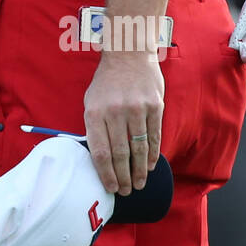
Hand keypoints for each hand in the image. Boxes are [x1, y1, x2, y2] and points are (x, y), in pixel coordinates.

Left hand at [84, 49, 164, 194]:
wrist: (128, 54)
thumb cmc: (107, 82)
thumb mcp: (91, 101)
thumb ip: (95, 128)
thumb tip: (100, 159)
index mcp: (95, 112)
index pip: (100, 152)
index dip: (106, 174)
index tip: (111, 188)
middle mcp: (115, 112)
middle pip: (120, 155)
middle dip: (123, 178)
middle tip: (127, 192)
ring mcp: (136, 109)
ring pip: (139, 149)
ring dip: (139, 171)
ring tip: (139, 184)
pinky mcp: (154, 106)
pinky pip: (154, 136)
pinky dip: (153, 154)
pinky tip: (150, 165)